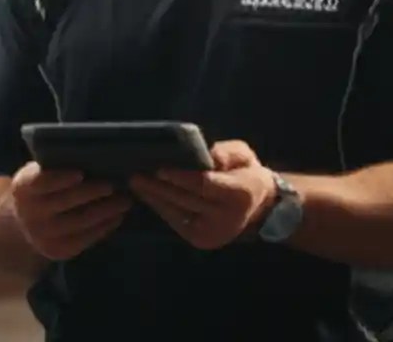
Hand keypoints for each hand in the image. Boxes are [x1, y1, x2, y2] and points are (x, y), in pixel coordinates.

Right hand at [9, 161, 132, 260]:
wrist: (27, 222)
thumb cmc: (43, 188)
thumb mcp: (40, 173)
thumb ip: (58, 166)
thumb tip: (95, 157)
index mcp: (23, 187)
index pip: (41, 182)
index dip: (60, 179)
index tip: (80, 174)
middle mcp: (29, 213)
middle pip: (64, 202)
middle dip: (91, 193)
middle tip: (114, 185)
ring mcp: (42, 235)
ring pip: (79, 222)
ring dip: (105, 211)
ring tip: (125, 201)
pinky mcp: (57, 251)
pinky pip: (85, 239)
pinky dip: (104, 227)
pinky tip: (117, 217)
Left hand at [128, 140, 276, 249]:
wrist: (257, 205)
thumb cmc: (244, 172)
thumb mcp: (241, 154)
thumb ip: (224, 152)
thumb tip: (203, 153)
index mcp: (240, 194)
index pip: (204, 184)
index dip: (180, 177)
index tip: (159, 168)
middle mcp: (227, 217)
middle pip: (186, 199)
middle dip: (159, 187)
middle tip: (135, 175)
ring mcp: (213, 232)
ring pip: (177, 212)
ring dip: (154, 198)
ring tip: (135, 183)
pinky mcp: (201, 240)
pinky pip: (175, 221)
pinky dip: (160, 207)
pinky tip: (146, 195)